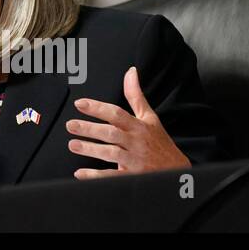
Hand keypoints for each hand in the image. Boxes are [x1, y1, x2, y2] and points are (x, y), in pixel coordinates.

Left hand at [67, 65, 190, 178]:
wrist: (177, 171)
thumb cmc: (159, 142)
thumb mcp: (149, 117)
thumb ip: (135, 95)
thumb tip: (130, 72)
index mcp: (138, 127)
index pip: (116, 114)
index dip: (98, 108)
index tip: (80, 104)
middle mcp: (136, 142)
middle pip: (111, 133)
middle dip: (90, 129)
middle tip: (70, 125)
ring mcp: (135, 161)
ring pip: (111, 154)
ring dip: (91, 150)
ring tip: (73, 145)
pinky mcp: (133, 177)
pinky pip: (112, 177)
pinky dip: (95, 176)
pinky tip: (80, 173)